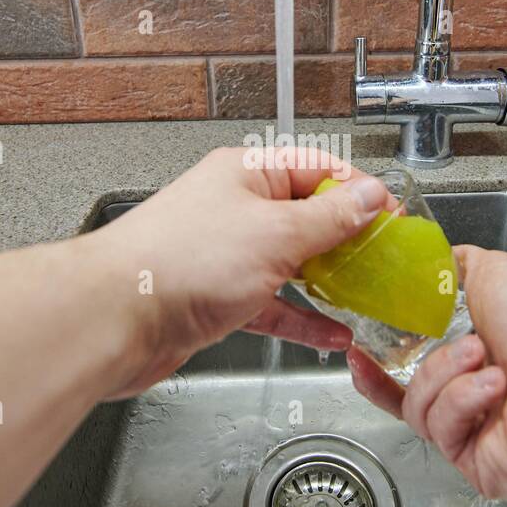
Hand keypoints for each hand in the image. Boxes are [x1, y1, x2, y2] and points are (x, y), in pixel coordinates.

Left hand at [87, 147, 389, 397]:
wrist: (113, 319)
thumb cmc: (177, 263)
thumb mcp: (276, 234)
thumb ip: (330, 219)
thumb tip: (369, 197)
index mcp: (247, 173)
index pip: (319, 171)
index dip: (360, 194)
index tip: (393, 221)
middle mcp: (235, 208)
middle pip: (308, 218)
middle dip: (348, 243)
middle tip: (385, 264)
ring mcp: (226, 254)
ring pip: (292, 265)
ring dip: (330, 285)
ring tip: (367, 300)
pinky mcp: (217, 298)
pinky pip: (273, 304)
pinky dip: (303, 319)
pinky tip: (331, 336)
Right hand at [349, 245, 506, 502]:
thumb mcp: (493, 272)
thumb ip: (453, 266)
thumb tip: (431, 260)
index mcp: (482, 359)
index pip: (418, 368)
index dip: (384, 363)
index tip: (361, 350)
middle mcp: (480, 400)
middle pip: (409, 394)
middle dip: (399, 370)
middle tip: (405, 346)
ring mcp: (478, 434)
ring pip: (418, 408)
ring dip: (442, 375)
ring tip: (480, 356)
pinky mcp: (478, 465)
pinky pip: (441, 430)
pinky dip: (460, 401)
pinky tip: (490, 387)